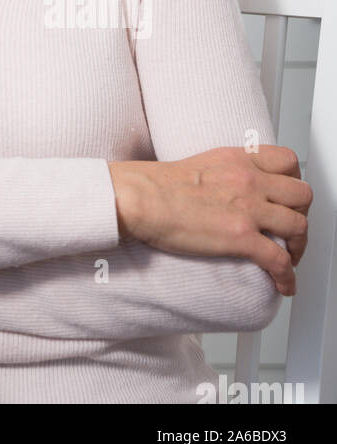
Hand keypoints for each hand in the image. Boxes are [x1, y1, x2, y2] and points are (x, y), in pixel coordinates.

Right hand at [108, 145, 310, 296]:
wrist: (141, 198)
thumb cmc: (159, 184)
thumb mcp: (202, 162)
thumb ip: (226, 170)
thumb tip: (232, 187)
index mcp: (239, 159)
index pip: (288, 161)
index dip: (294, 182)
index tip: (288, 198)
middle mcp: (249, 180)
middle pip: (302, 195)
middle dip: (301, 214)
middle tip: (289, 229)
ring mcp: (248, 208)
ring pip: (298, 227)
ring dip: (299, 247)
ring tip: (289, 258)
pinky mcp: (240, 237)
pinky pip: (280, 260)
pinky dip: (288, 276)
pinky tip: (284, 284)